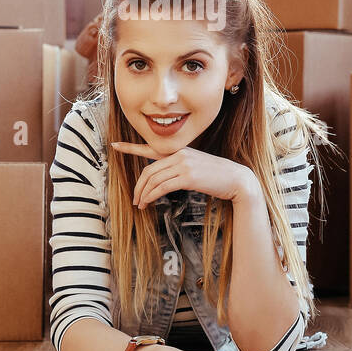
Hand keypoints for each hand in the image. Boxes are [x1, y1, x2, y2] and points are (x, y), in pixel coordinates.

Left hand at [111, 141, 255, 209]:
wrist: (236, 179)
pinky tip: (148, 203)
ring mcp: (184, 164)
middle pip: (148, 170)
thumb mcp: (196, 166)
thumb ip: (179, 168)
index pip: (150, 148)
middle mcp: (179, 154)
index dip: (130, 148)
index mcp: (180, 150)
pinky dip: (151, 196)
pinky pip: (162, 187)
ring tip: (140, 204)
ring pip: (153, 179)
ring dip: (143, 194)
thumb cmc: (217, 176)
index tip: (115, 146)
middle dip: (138, 186)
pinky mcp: (188, 177)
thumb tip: (164, 179)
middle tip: (134, 199)